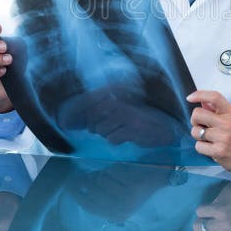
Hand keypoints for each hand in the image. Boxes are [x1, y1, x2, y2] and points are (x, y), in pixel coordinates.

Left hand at [58, 88, 181, 147]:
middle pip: (92, 116)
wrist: (163, 127)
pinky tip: (126, 136)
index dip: (76, 112)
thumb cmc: (138, 118)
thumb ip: (100, 109)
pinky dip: (116, 140)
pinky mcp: (133, 128)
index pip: (88, 100)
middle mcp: (120, 100)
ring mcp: (127, 114)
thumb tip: (73, 118)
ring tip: (119, 130)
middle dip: (95, 126)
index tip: (67, 122)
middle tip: (105, 127)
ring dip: (107, 133)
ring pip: (101, 129)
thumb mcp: (120, 107)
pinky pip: (112, 138)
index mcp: (116, 90)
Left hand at [187, 90, 230, 173]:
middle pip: (197, 114)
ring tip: (209, 139)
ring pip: (195, 132)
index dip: (199, 95)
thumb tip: (201, 103)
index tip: (190, 98)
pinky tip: (212, 148)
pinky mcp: (218, 151)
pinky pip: (198, 146)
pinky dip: (202, 148)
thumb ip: (218, 110)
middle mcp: (227, 123)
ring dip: (198, 136)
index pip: (214, 97)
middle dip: (195, 120)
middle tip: (201, 126)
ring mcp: (222, 137)